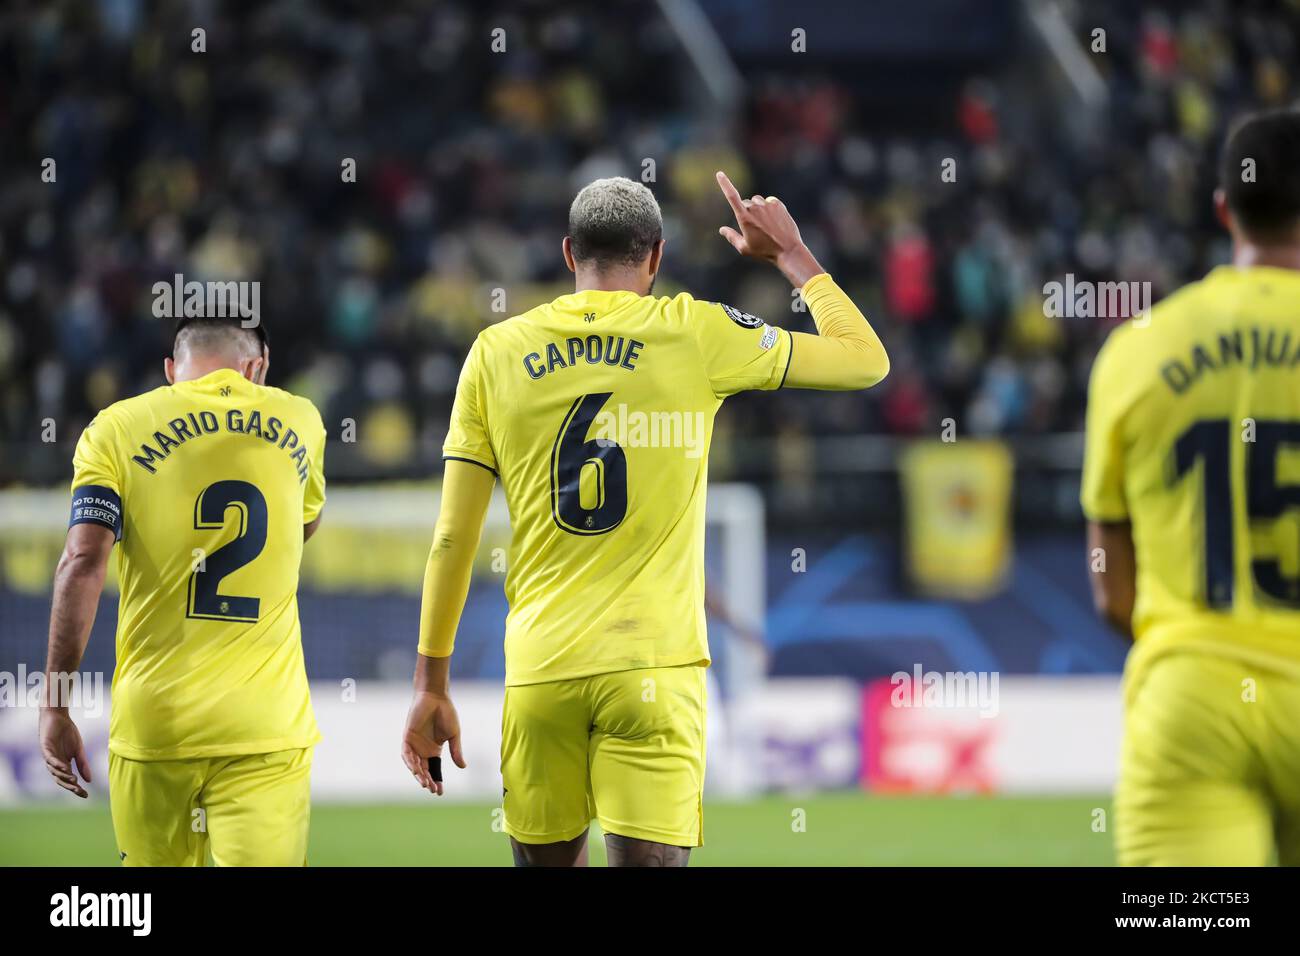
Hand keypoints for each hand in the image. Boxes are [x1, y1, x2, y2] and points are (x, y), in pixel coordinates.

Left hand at [40, 708, 91, 797]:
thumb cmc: (68, 733)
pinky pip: (50, 759)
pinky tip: (65, 767)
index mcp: (64, 764)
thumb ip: (83, 764)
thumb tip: (89, 781)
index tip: (86, 795)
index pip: (70, 780)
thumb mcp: (79, 750)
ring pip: (54, 771)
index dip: (77, 788)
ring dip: (64, 776)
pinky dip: (56, 764)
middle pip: (61, 779)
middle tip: (79, 791)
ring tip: (74, 779)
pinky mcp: (45, 748)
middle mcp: (55, 763)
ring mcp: (49, 756)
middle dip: (70, 786)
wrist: (58, 717)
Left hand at [401, 690, 465, 795]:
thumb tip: (463, 767)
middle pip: (424, 770)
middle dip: (428, 781)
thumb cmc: (446, 713)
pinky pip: (406, 753)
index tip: (440, 792)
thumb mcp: (453, 735)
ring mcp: (414, 744)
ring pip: (414, 764)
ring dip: (419, 774)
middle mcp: (423, 750)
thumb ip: (456, 751)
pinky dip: (410, 762)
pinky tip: (416, 769)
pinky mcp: (407, 737)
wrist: (436, 697)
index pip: (434, 770)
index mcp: (434, 751)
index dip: (437, 781)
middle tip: (432, 790)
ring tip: (425, 783)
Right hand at [716, 170, 823, 285]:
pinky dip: (769, 208)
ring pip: (757, 201)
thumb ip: (732, 237)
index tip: (719, 174)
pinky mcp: (777, 204)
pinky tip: (774, 221)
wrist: (788, 250)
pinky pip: (769, 201)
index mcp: (744, 218)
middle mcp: (754, 208)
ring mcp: (766, 205)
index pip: (731, 196)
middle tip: (756, 227)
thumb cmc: (764, 251)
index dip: (724, 184)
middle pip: (745, 203)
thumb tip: (722, 229)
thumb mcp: (745, 248)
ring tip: (766, 224)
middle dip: (747, 211)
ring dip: (758, 209)